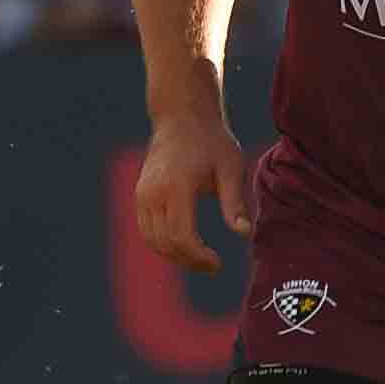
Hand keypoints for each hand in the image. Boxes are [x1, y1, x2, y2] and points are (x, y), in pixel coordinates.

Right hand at [132, 111, 253, 272]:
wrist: (181, 117)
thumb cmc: (212, 141)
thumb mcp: (231, 169)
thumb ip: (235, 203)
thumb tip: (244, 234)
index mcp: (177, 187)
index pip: (181, 237)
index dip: (199, 257)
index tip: (218, 263)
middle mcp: (153, 192)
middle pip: (164, 243)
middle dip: (188, 261)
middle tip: (212, 266)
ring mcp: (142, 194)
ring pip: (152, 240)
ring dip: (174, 256)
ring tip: (200, 259)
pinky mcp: (140, 195)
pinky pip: (146, 229)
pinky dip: (163, 244)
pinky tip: (185, 245)